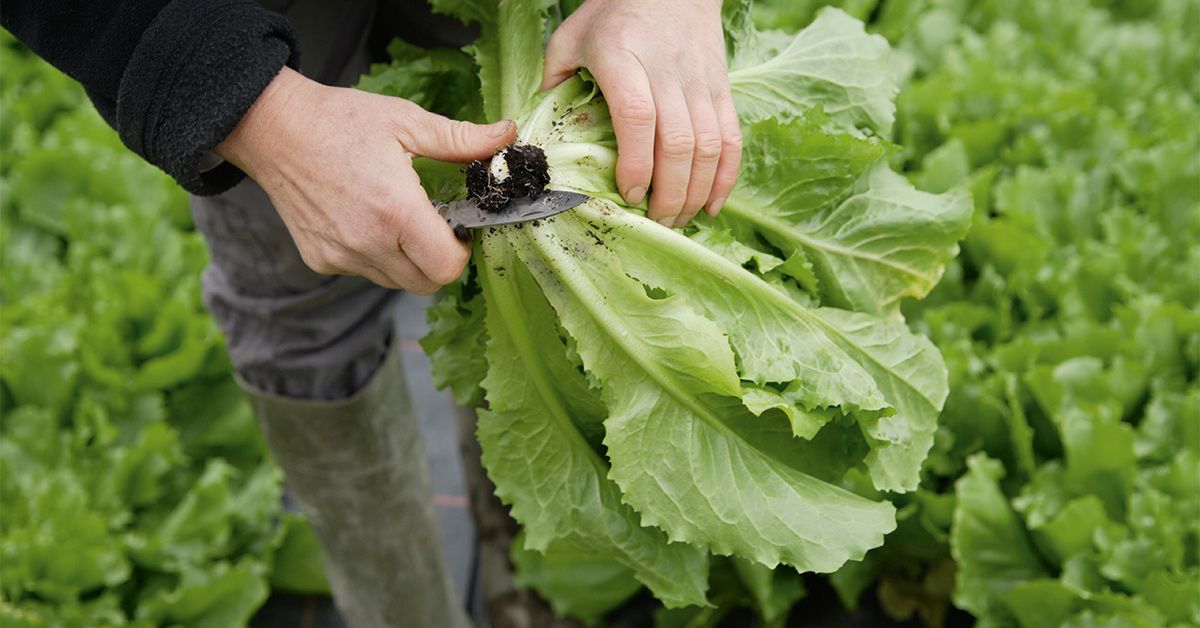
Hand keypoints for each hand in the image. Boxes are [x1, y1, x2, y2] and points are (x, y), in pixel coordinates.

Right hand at [217, 67, 516, 293]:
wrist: (271, 128)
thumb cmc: (341, 120)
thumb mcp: (406, 122)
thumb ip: (460, 139)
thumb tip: (507, 135)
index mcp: (395, 210)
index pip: (447, 266)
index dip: (462, 251)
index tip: (460, 227)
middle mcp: (367, 243)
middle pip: (426, 284)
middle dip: (440, 261)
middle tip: (436, 225)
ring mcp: (341, 256)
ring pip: (396, 282)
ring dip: (409, 262)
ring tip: (399, 220)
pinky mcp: (321, 260)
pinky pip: (365, 272)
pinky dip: (376, 257)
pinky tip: (367, 220)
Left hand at [542, 0, 740, 227]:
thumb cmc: (615, 11)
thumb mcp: (572, 35)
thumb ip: (554, 79)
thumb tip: (540, 129)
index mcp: (624, 58)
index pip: (637, 117)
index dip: (636, 162)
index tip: (629, 193)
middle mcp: (667, 72)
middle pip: (678, 142)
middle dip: (668, 193)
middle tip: (653, 221)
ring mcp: (700, 82)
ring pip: (708, 147)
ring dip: (695, 192)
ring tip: (677, 219)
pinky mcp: (722, 88)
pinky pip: (731, 138)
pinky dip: (725, 177)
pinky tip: (710, 205)